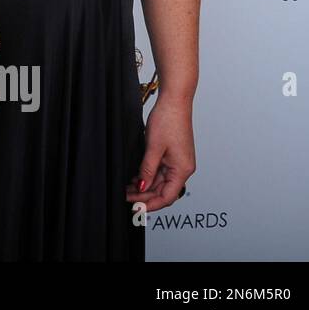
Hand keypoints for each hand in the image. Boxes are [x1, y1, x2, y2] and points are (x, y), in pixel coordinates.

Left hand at [125, 93, 194, 211]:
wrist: (174, 102)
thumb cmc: (168, 120)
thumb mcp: (153, 147)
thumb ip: (147, 169)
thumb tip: (141, 187)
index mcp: (182, 169)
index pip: (167, 196)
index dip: (151, 204)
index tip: (135, 208)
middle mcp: (183, 168)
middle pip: (163, 191)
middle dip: (144, 196)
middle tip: (125, 197)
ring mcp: (178, 162)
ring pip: (160, 182)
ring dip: (144, 187)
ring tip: (126, 188)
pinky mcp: (173, 155)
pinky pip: (160, 172)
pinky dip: (147, 176)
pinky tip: (135, 178)